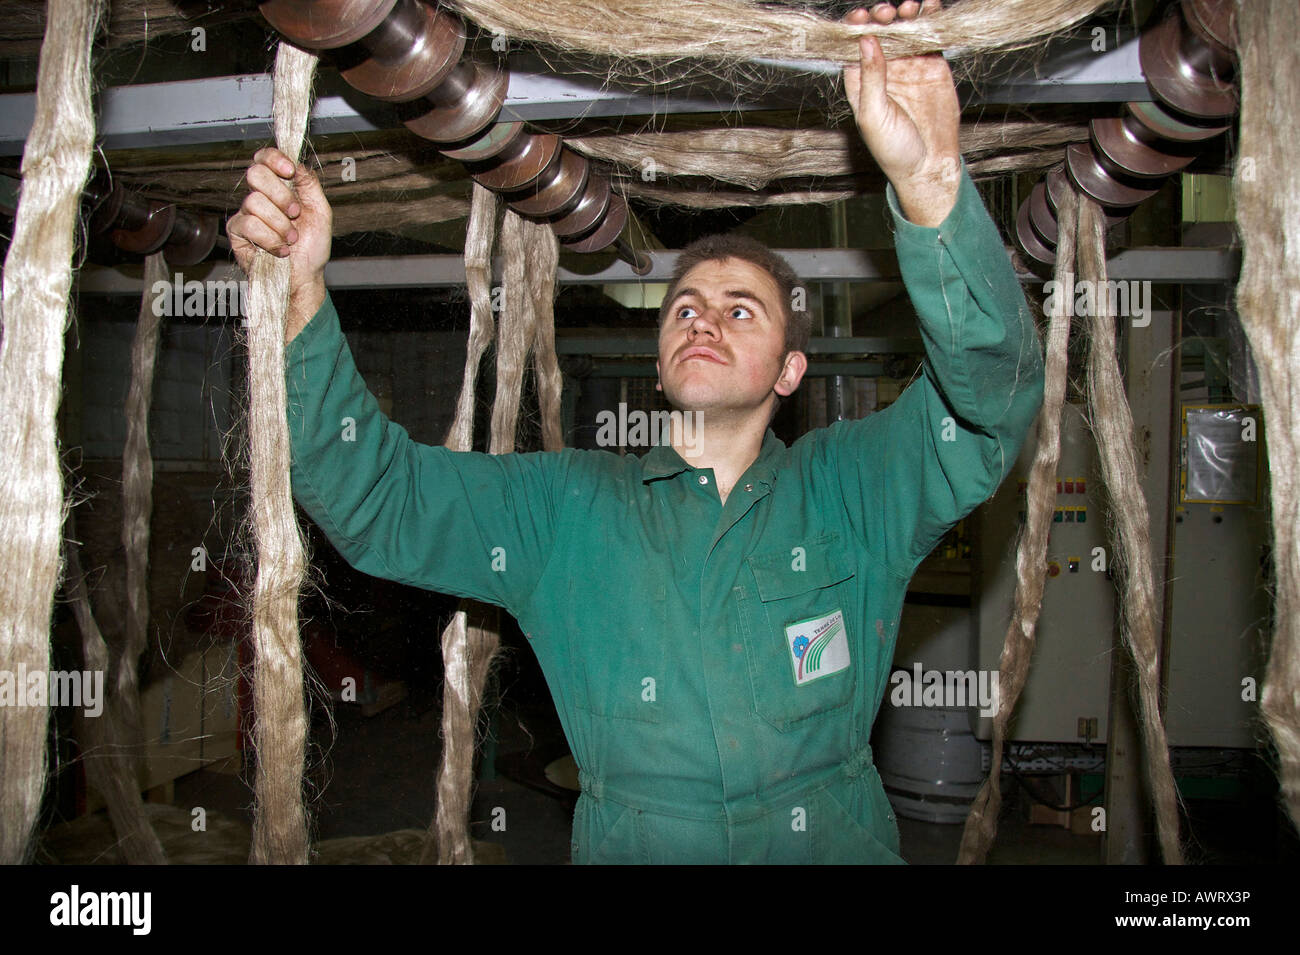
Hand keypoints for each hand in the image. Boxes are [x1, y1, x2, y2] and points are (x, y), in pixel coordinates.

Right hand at [226, 147, 332, 338]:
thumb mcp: (321, 212)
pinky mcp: (237, 232)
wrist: (305, 276)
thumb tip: (298, 162)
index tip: (289, 171)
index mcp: (279, 186)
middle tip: (295, 214)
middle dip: (280, 195)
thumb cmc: (312, 247)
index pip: (264, 158)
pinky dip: (270, 239)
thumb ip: (310, 184)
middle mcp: (260, 196)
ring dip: (280, 224)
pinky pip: (249, 225)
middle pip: (255, 173)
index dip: (274, 158)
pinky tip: (280, 249)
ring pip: (254, 202)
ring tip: (291, 239)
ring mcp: (246, 213)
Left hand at [842, 2, 961, 226]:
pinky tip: (931, 8)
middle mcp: (884, 71)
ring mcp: (909, 66)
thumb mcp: (875, 115)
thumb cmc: (894, 150)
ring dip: (906, 15)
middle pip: (879, 32)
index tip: (860, 15)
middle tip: (887, 12)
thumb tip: (865, 40)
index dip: (855, 28)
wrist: (929, 166)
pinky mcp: (933, 66)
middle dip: (882, 17)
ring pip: (905, 30)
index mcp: (861, 83)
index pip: (853, 47)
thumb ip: (871, 78)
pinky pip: (930, 37)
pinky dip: (930, 20)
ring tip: (911, 7)